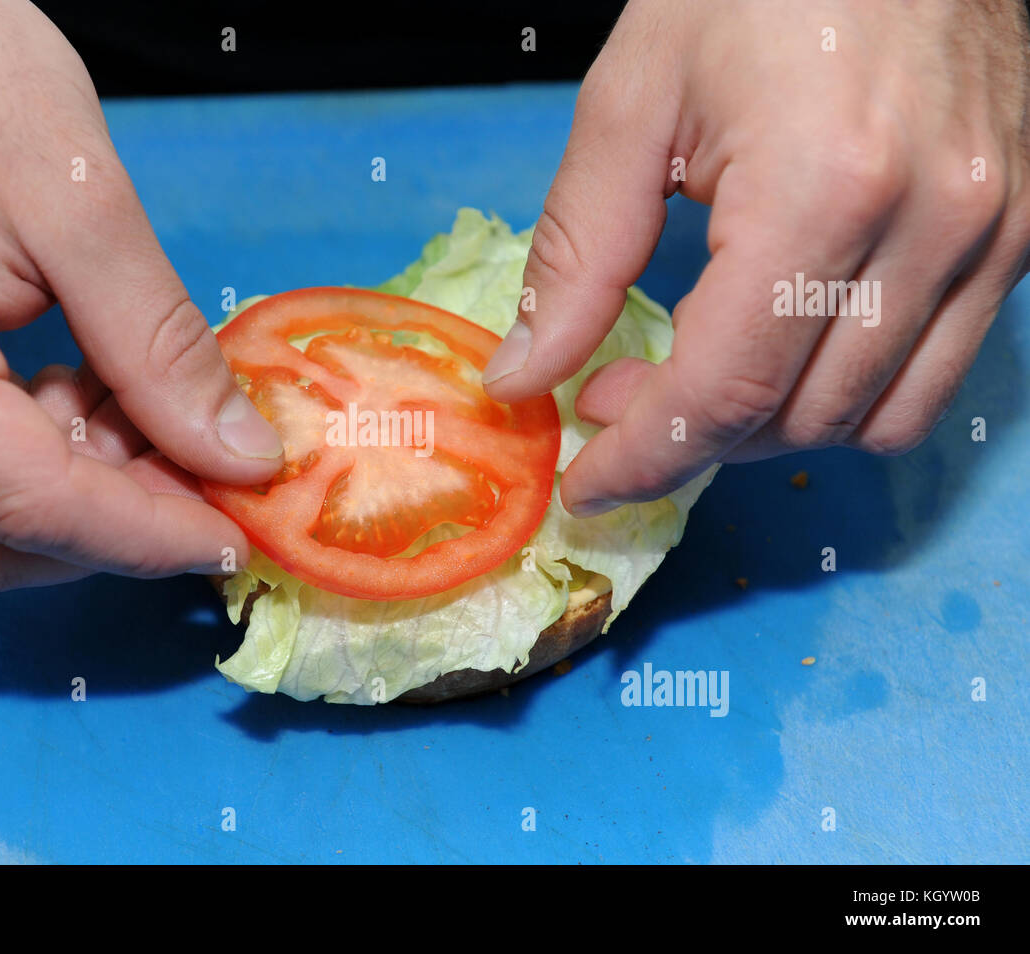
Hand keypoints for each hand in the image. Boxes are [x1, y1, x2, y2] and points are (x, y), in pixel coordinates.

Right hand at [0, 0, 282, 587]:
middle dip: (106, 531)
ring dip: (65, 498)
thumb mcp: (86, 209)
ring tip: (142, 415)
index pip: (33, 505)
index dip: (146, 536)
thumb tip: (239, 456)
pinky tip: (80, 394)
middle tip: (199, 477)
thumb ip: (161, 352)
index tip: (232, 534)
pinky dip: (19, 458)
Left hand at [482, 0, 1029, 515]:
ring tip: (695, 374)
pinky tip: (780, 349)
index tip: (588, 483)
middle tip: (614, 394)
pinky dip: (845, 394)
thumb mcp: (632, 100)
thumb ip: (576, 254)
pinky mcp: (1020, 232)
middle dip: (690, 438)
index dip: (644, 456)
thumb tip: (528, 375)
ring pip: (874, 420)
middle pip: (796, 418)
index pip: (724, 390)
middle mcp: (933, 225)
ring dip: (768, 428)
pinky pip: (934, 375)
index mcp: (825, 186)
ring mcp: (995, 233)